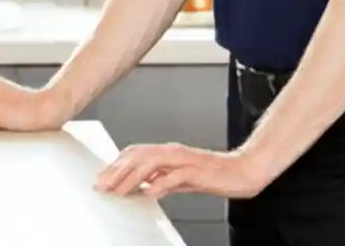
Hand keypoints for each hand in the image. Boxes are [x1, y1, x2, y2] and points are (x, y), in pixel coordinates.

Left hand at [94, 143, 271, 199]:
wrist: (242, 171)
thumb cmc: (213, 174)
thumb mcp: (180, 178)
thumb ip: (161, 179)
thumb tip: (141, 186)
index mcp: (167, 152)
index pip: (135, 153)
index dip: (116, 164)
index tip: (102, 178)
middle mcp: (173, 152)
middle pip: (138, 156)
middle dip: (117, 171)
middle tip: (102, 185)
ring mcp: (185, 159)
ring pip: (152, 163)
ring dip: (132, 177)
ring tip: (118, 190)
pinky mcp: (198, 171)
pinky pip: (176, 176)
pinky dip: (161, 183)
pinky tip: (149, 192)